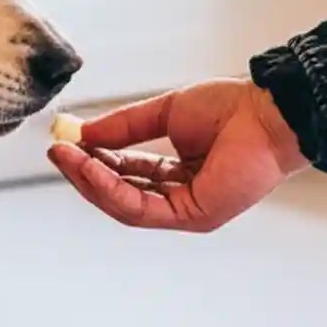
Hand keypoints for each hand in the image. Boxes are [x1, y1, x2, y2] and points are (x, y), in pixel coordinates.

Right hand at [47, 78, 309, 231]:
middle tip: (58, 152)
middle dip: (85, 174)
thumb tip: (84, 133)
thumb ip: (124, 127)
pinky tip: (90, 166)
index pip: (127, 174)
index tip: (67, 143)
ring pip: (125, 205)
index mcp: (179, 174)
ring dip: (90, 182)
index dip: (95, 161)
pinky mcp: (192, 217)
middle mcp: (181, 197)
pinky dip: (111, 187)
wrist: (269, 110)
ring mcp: (187, 211)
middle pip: (121, 194)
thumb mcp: (164, 113)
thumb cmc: (232, 109)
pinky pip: (139, 207)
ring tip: (66, 157)